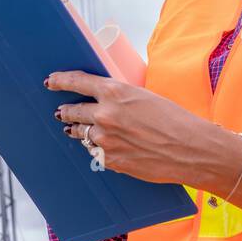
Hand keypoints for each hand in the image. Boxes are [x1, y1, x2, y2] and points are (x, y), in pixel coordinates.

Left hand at [46, 70, 234, 186]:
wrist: (191, 149)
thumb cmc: (175, 119)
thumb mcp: (145, 96)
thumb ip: (121, 97)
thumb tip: (107, 99)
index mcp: (115, 92)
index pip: (77, 81)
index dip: (60, 80)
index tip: (50, 82)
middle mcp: (105, 114)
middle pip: (73, 109)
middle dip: (66, 109)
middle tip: (61, 110)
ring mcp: (105, 139)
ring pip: (79, 132)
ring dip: (75, 129)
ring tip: (72, 127)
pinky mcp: (110, 159)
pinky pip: (93, 150)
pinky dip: (94, 146)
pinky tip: (98, 144)